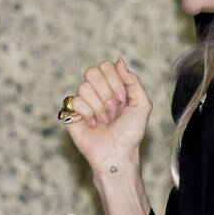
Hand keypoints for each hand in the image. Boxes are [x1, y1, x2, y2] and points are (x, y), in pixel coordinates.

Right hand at [64, 56, 152, 174]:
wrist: (117, 153)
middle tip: (113, 109)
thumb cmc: (130, 133)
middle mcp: (96, 91)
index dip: (114, 80)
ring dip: (98, 106)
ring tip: (104, 120)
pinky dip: (87, 113)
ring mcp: (83, 102)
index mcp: (112, 86)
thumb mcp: (142, 104)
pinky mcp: (71, 113)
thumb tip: (119, 61)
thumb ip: (132, 80)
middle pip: (92, 71)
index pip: (106, 66)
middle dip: (106, 92)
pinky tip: (93, 124)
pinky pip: (75, 101)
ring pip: (84, 86)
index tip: (123, 99)